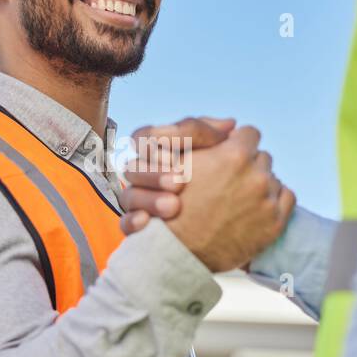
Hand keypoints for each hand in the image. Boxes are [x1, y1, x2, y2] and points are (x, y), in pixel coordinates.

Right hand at [119, 116, 233, 234]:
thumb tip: (230, 124)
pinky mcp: (141, 229)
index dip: (159, 140)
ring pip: (128, 197)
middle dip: (155, 173)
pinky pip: (126, 225)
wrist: (225, 232)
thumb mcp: (224, 156)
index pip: (145, 138)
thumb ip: (219, 137)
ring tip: (173, 206)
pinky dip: (132, 222)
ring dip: (149, 200)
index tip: (178, 152)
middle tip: (179, 183)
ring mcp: (141, 204)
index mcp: (160, 154)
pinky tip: (145, 222)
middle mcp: (145, 176)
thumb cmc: (224, 185)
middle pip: (134, 168)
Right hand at [148, 125, 294, 271]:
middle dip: (248, 165)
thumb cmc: (175, 202)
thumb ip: (207, 135)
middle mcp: (256, 176)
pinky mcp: (275, 224)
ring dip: (259, 184)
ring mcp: (267, 201)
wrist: (178, 251)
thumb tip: (234, 125)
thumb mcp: (182, 159)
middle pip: (262, 157)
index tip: (228, 157)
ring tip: (237, 199)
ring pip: (272, 178)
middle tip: (229, 182)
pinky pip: (287, 197)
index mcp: (235, 155)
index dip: (237, 144)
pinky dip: (274, 200)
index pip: (250, 133)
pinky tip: (255, 207)